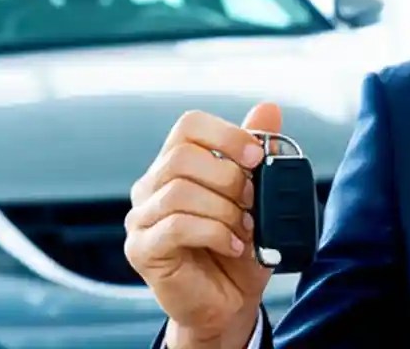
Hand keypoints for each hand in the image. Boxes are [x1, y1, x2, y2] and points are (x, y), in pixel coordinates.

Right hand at [125, 103, 281, 347]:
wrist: (229, 302)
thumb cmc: (238, 247)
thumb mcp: (257, 196)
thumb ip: (256, 152)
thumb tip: (269, 108)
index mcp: (174, 164)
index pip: (188, 126)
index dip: (226, 134)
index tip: (256, 156)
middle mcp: (150, 186)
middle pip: (182, 156)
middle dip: (229, 178)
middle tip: (254, 202)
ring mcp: (140, 218)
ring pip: (179, 191)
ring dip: (224, 209)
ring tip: (246, 228)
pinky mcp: (142, 249)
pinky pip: (176, 226)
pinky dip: (215, 233)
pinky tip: (233, 245)